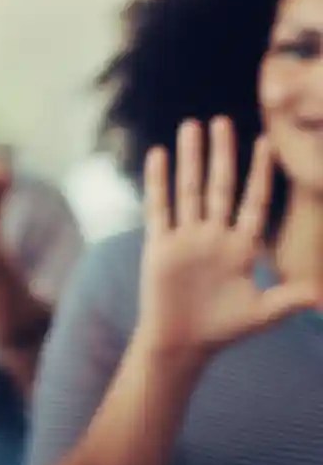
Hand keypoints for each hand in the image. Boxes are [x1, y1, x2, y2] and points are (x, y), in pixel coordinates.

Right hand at [137, 118, 317, 362]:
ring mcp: (186, 238)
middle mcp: (214, 235)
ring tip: (191, 126)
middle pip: (219, 186)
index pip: (253, 202)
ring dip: (191, 158)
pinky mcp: (160, 245)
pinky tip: (159, 155)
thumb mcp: (263, 313)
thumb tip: (321, 296)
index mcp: (241, 247)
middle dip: (222, 154)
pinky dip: (158, 181)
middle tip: (222, 121)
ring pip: (189, 189)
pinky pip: (159, 207)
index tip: (267, 143)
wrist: (183, 343)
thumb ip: (288, 298)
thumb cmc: (224, 329)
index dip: (260, 174)